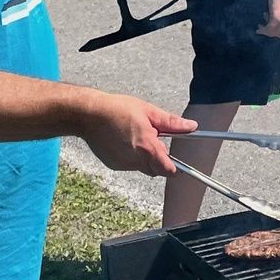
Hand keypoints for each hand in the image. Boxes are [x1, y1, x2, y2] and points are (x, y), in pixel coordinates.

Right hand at [79, 93, 193, 175]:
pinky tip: (123, 141)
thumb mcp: (148, 111)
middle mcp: (134, 160)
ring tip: (135, 136)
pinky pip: (129, 165)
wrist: (88, 114)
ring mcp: (122, 164)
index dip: (175, 168)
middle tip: (152, 139)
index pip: (168, 170)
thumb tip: (191, 126)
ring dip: (144, 157)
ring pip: (142, 167)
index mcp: (146, 147)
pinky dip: (130, 157)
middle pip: (156, 170)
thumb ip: (171, 123)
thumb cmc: (116, 110)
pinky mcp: (113, 165)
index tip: (178, 163)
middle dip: (159, 159)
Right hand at [257, 0, 279, 39]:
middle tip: (263, 27)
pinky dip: (262, 30)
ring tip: (260, 25)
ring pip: (272, 32)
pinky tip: (258, 29)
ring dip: (265, 30)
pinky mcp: (276, 19)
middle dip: (270, 32)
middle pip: (278, 35)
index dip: (276, 33)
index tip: (270, 29)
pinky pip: (267, 28)